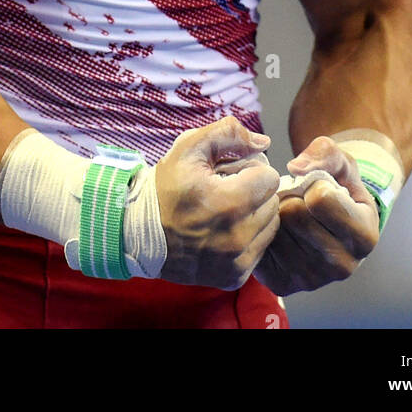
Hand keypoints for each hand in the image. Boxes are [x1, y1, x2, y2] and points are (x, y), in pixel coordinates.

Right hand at [155, 116, 281, 290]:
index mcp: (228, 202)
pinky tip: (226, 231)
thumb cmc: (166, 187)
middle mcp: (236, 236)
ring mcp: (236, 260)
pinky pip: (260, 249)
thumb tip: (264, 142)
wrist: (140, 233)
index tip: (232, 174)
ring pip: (270, 226)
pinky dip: (249, 238)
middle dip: (254, 192)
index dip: (251, 170)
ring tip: (228, 210)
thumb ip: (228, 133)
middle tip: (229, 191)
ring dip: (255, 215)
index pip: (270, 177)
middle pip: (272, 202)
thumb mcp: (189, 147)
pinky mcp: (234, 277)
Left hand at [253, 135, 379, 295]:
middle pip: (293, 215)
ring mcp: (312, 280)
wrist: (328, 218)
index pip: (320, 199)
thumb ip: (324, 152)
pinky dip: (264, 230)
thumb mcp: (341, 160)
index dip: (313, 183)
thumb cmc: (337, 185)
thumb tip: (295, 167)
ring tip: (289, 212)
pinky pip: (259, 246)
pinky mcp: (283, 284)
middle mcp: (343, 266)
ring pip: (274, 229)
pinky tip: (278, 228)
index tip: (319, 187)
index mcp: (364, 237)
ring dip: (276, 212)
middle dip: (291, 196)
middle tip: (298, 197)